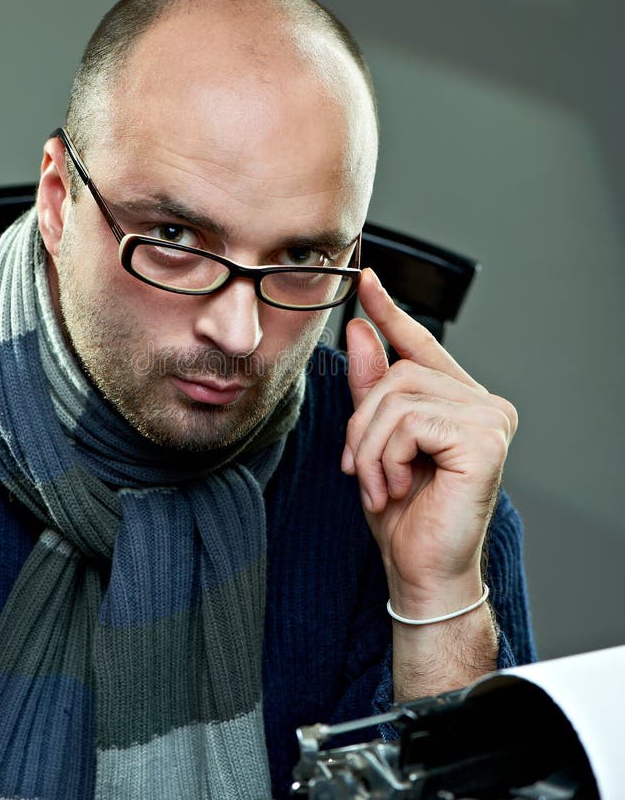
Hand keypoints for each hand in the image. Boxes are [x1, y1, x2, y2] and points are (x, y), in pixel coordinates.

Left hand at [342, 269, 517, 618]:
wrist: (419, 570)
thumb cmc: (403, 513)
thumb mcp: (375, 442)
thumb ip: (371, 388)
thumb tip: (359, 331)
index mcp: (459, 402)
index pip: (420, 345)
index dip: (389, 313)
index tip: (365, 281)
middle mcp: (483, 403)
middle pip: (397, 374)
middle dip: (362, 425)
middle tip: (361, 469)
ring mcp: (490, 418)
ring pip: (397, 398)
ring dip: (371, 447)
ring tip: (381, 483)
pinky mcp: (484, 438)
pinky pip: (409, 422)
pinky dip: (387, 456)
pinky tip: (400, 486)